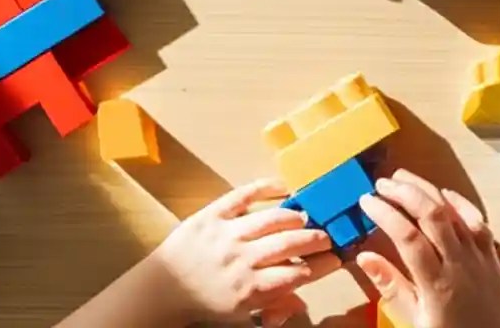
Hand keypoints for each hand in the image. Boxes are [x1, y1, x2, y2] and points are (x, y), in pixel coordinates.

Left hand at [150, 179, 340, 325]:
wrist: (163, 289)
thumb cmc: (206, 302)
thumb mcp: (241, 313)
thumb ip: (274, 304)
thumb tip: (303, 301)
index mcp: (251, 289)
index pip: (297, 274)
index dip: (321, 266)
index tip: (337, 258)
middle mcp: (241, 260)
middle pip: (289, 244)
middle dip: (315, 239)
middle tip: (327, 236)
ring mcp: (226, 234)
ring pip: (272, 219)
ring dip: (296, 217)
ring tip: (307, 218)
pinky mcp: (211, 214)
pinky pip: (243, 194)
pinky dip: (266, 187)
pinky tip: (285, 187)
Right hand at [356, 170, 499, 327]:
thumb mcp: (415, 321)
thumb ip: (391, 287)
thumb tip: (364, 258)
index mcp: (436, 283)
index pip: (407, 237)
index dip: (385, 213)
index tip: (367, 201)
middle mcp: (459, 263)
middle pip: (432, 215)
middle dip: (405, 192)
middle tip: (381, 183)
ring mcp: (479, 255)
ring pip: (453, 211)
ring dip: (427, 190)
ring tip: (404, 178)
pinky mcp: (492, 254)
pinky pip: (477, 220)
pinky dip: (459, 202)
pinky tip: (443, 193)